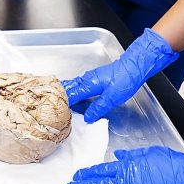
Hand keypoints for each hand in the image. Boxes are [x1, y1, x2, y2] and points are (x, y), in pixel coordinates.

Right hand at [62, 28, 177, 122]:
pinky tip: (73, 95)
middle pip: (68, 88)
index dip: (62, 103)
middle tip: (48, 103)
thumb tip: (87, 118)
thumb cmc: (126, 79)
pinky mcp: (95, 78)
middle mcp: (87, 79)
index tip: (53, 110)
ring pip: (72, 86)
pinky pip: (78, 85)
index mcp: (89, 85)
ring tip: (56, 99)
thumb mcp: (113, 98)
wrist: (135, 65)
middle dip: (58, 95)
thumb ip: (98, 108)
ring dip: (65, 92)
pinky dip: (72, 90)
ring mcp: (90, 77)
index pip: (70, 96)